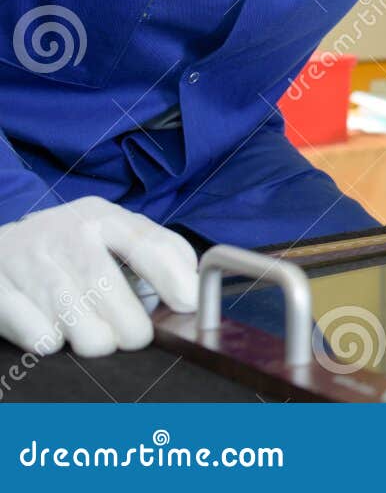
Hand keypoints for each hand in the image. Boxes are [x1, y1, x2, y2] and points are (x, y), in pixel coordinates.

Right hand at [0, 197, 198, 356]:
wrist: (2, 244)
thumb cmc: (72, 245)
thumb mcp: (115, 230)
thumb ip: (161, 251)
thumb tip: (193, 288)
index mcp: (102, 217)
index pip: (148, 246)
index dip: (174, 280)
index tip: (188, 307)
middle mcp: (65, 235)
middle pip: (116, 300)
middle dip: (132, 329)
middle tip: (131, 333)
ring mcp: (29, 262)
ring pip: (84, 330)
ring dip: (94, 340)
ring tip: (92, 331)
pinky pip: (42, 339)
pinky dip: (52, 342)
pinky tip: (52, 328)